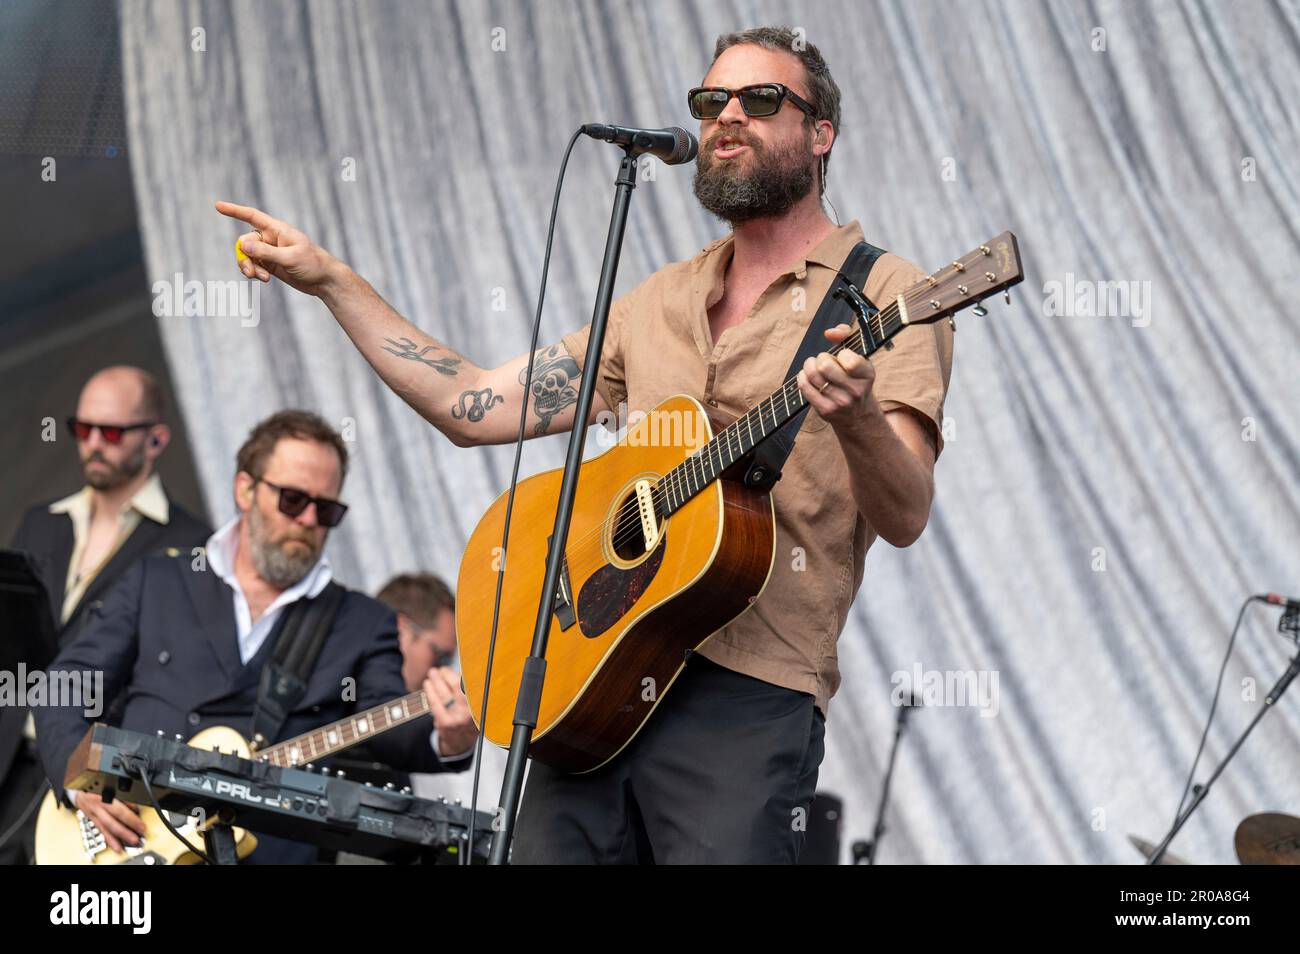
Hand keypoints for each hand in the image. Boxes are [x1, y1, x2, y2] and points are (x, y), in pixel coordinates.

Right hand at [74, 790, 144, 852]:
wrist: (80, 791)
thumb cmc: (98, 787)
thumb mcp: (112, 787)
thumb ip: (123, 798)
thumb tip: (135, 808)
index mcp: (105, 797)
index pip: (120, 810)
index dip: (131, 820)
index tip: (141, 826)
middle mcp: (98, 807)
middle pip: (112, 822)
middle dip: (125, 832)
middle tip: (136, 838)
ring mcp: (94, 815)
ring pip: (106, 828)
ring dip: (118, 838)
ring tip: (127, 844)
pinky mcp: (92, 820)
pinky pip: (101, 831)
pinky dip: (109, 839)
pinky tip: (116, 846)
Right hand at [215, 200, 340, 295]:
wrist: (324, 281)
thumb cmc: (313, 264)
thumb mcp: (290, 258)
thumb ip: (266, 253)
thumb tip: (242, 246)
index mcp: (277, 229)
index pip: (252, 216)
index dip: (234, 211)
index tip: (218, 206)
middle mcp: (271, 238)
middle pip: (245, 242)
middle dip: (244, 257)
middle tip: (251, 272)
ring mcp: (269, 252)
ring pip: (247, 256)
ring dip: (248, 267)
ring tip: (260, 278)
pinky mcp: (270, 265)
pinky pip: (253, 265)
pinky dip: (254, 272)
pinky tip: (263, 280)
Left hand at [423, 666, 477, 757]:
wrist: (461, 742)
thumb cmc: (469, 718)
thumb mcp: (477, 704)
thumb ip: (472, 688)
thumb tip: (465, 668)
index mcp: (481, 704)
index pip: (474, 683)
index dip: (468, 672)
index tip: (462, 665)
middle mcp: (472, 711)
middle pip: (458, 685)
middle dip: (447, 674)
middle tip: (442, 670)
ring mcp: (458, 717)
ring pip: (445, 693)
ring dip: (436, 680)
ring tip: (433, 673)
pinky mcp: (445, 723)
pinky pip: (436, 704)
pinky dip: (430, 692)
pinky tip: (428, 685)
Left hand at [796, 322, 876, 428]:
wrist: (857, 414)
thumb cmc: (854, 377)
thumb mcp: (857, 355)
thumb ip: (845, 335)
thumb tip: (829, 333)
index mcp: (867, 374)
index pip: (850, 361)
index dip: (841, 354)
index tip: (842, 357)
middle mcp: (856, 391)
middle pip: (824, 366)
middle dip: (821, 358)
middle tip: (824, 362)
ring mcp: (840, 402)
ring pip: (812, 375)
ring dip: (809, 366)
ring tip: (813, 366)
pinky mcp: (826, 410)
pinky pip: (805, 387)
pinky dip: (802, 377)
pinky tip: (807, 376)